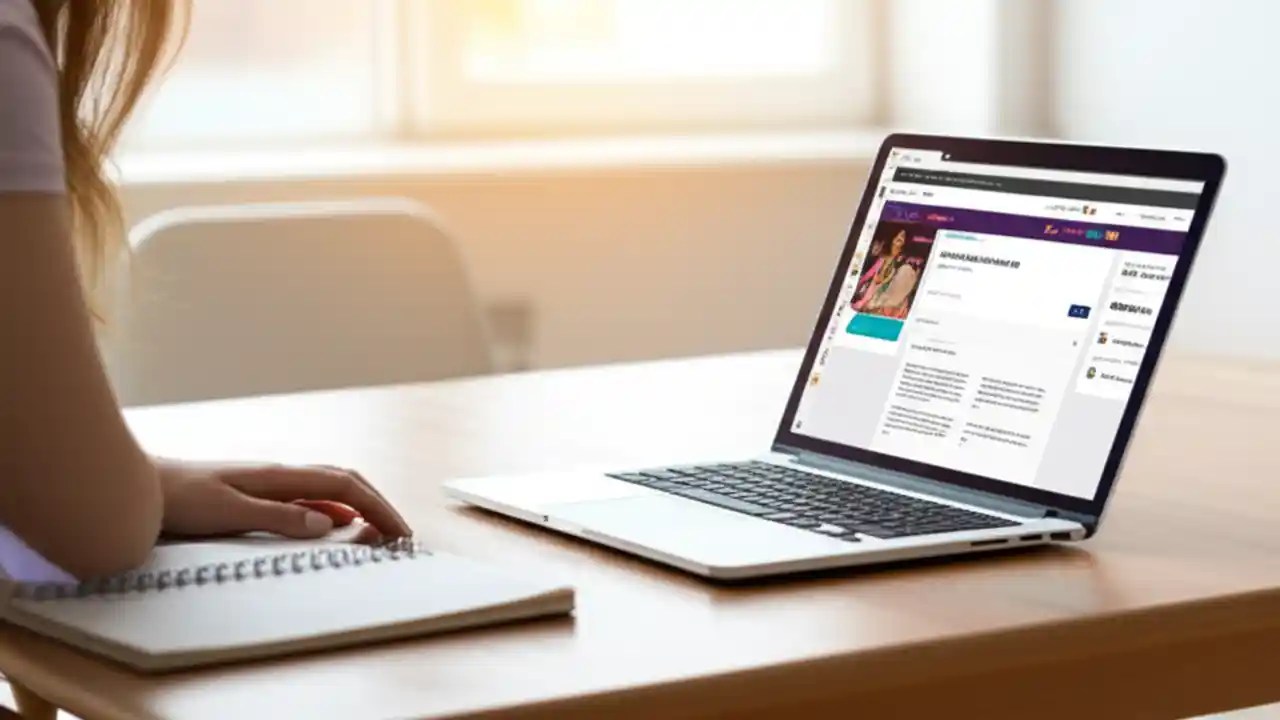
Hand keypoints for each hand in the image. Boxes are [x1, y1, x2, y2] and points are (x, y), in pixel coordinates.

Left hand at [155, 458, 411, 543]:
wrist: (138, 488)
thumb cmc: (177, 498)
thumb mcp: (227, 511)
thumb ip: (277, 516)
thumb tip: (328, 522)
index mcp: (279, 476)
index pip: (344, 487)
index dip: (377, 508)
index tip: (399, 532)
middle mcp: (280, 476)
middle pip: (345, 483)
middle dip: (378, 505)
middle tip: (400, 534)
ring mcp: (270, 484)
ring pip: (330, 489)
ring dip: (360, 507)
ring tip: (379, 530)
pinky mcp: (257, 495)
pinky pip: (309, 499)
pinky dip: (334, 511)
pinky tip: (337, 525)